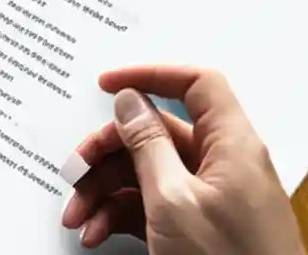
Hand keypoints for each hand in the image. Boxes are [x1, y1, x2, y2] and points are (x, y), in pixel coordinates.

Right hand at [61, 65, 304, 253]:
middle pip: (157, 133)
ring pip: (147, 172)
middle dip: (108, 152)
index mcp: (231, 145)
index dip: (150, 74)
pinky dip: (120, 215)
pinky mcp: (199, 227)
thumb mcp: (174, 201)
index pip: (196, 84)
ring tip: (78, 217)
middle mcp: (224, 164)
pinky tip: (96, 232)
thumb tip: (130, 101)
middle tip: (75, 171)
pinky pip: (152, 205)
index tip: (106, 84)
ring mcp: (212, 198)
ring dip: (106, 191)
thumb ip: (148, 144)